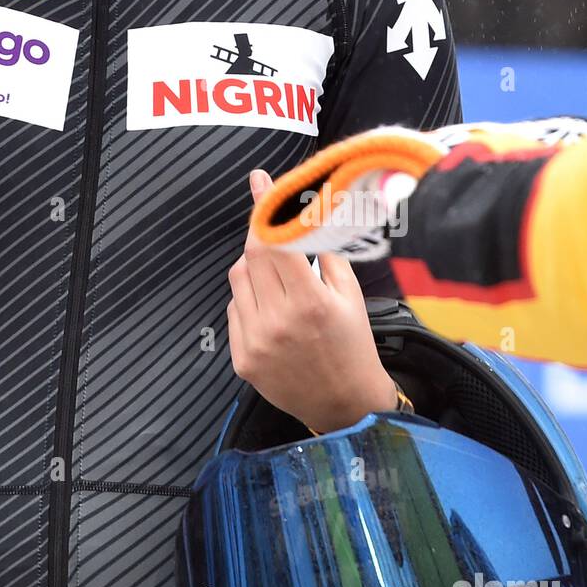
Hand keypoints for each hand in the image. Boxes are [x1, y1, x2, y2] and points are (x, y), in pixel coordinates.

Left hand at [227, 167, 398, 434]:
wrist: (346, 406)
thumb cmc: (353, 347)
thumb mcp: (350, 295)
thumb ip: (324, 252)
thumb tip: (304, 212)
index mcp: (309, 303)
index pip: (275, 242)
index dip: (265, 207)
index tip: (259, 181)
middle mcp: (277, 323)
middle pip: (251, 255)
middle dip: (259, 233)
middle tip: (269, 224)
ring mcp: (255, 343)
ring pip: (237, 278)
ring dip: (252, 266)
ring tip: (278, 278)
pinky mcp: (241, 359)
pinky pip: (234, 308)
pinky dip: (248, 298)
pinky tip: (272, 309)